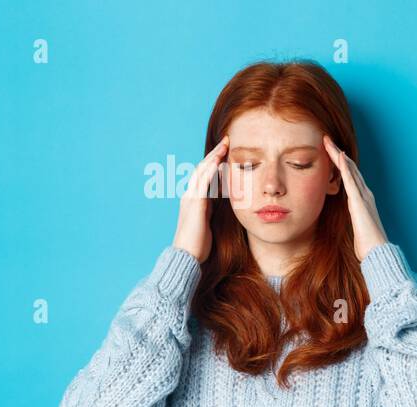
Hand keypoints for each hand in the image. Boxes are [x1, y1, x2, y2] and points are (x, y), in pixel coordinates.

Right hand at [172, 135, 228, 262]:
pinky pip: (202, 183)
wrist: (188, 256)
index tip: (228, 151)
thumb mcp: (210, 221)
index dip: (216, 161)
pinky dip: (209, 171)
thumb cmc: (200, 243)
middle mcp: (190, 195)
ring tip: (224, 145)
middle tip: (227, 140)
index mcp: (196, 199)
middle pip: (203, 168)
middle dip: (215, 154)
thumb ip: (213, 209)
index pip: (206, 175)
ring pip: (202, 172)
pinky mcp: (194, 204)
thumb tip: (225, 203)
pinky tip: (218, 162)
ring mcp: (191, 198)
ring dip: (213, 157)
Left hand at [323, 135, 387, 261]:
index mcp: (363, 200)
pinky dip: (345, 167)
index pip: (350, 177)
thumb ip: (353, 221)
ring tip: (328, 142)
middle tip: (326, 140)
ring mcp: (363, 197)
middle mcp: (365, 194)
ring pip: (350, 170)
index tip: (329, 153)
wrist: (377, 252)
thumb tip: (350, 224)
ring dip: (339, 154)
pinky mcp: (359, 202)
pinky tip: (339, 155)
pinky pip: (351, 180)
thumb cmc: (368, 244)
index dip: (340, 164)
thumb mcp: (358, 229)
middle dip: (338, 153)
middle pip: (350, 169)